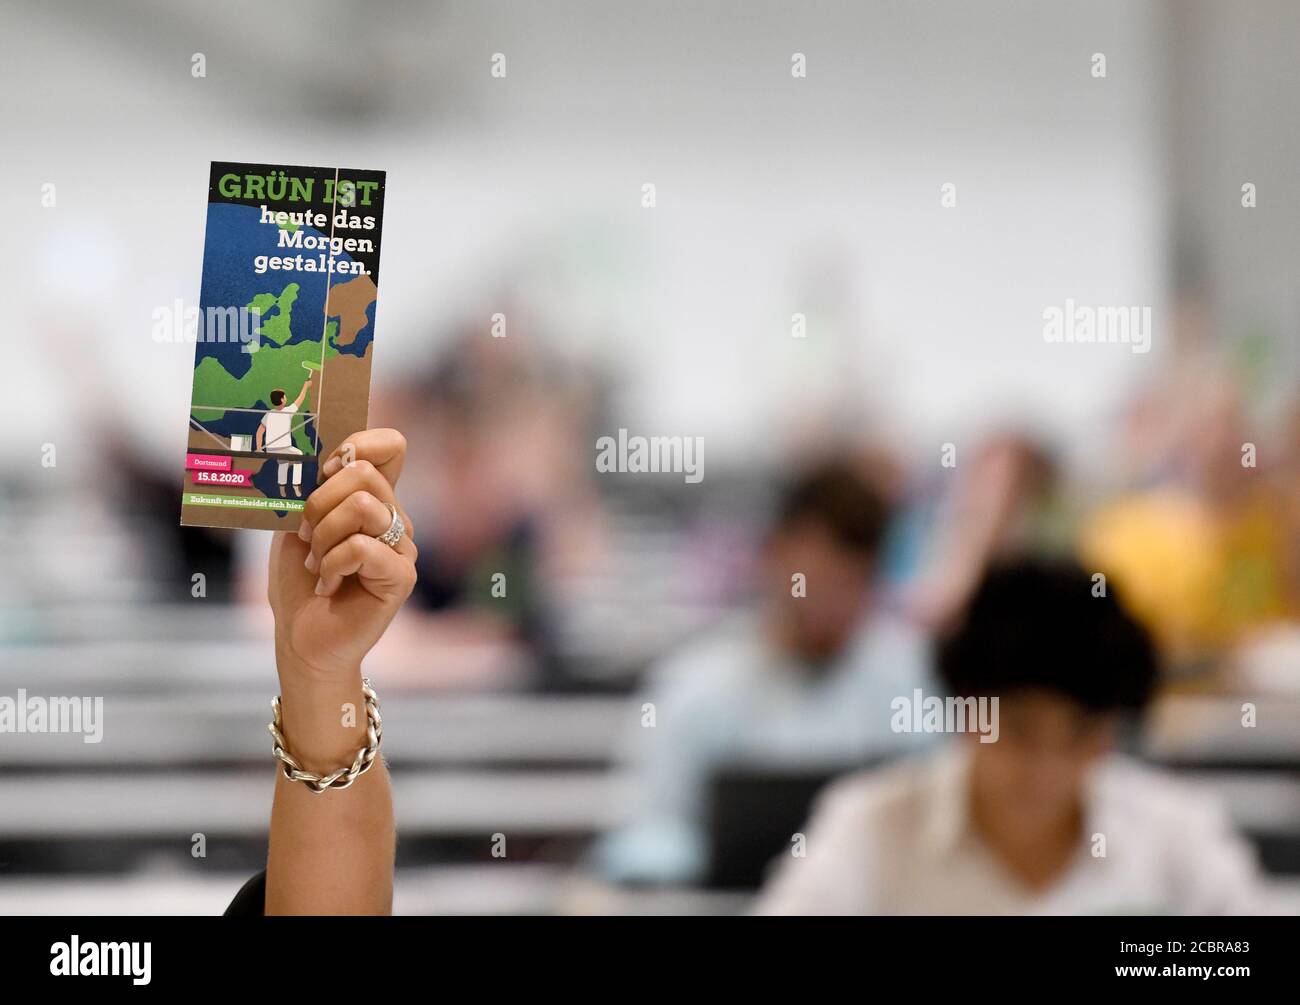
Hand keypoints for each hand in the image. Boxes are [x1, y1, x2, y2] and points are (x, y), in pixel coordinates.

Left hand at [268, 428, 417, 679]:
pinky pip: (361, 547)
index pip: (389, 445)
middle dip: (319, 503)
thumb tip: (322, 459)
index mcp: (373, 497)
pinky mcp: (401, 575)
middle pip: (363, 472)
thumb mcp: (296, 522)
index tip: (324, 471)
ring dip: (322, 538)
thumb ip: (313, 489)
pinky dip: (332, 565)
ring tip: (317, 565)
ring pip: (361, 506)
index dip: (358, 444)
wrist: (301, 637)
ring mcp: (402, 546)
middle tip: (307, 538)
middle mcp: (394, 516)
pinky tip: (329, 585)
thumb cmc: (299, 581)